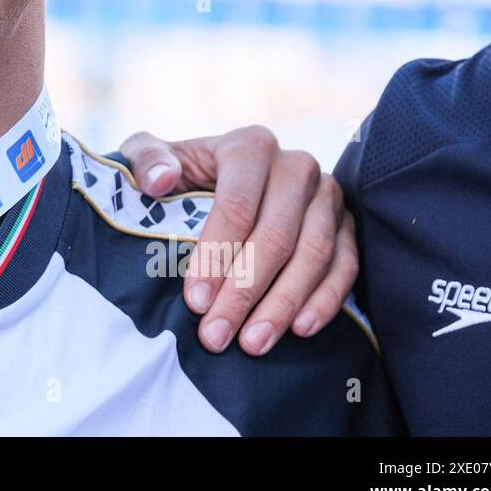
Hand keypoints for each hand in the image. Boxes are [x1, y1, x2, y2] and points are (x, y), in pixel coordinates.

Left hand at [119, 127, 356, 356]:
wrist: (217, 176)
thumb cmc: (179, 172)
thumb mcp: (148, 156)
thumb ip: (144, 159)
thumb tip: (160, 179)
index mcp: (249, 147)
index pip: (237, 206)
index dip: (216, 255)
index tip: (194, 301)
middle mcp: (295, 166)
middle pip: (276, 235)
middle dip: (244, 291)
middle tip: (216, 335)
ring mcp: (326, 195)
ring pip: (314, 253)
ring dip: (284, 303)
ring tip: (253, 343)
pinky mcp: (347, 224)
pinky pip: (347, 264)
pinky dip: (325, 299)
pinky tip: (300, 330)